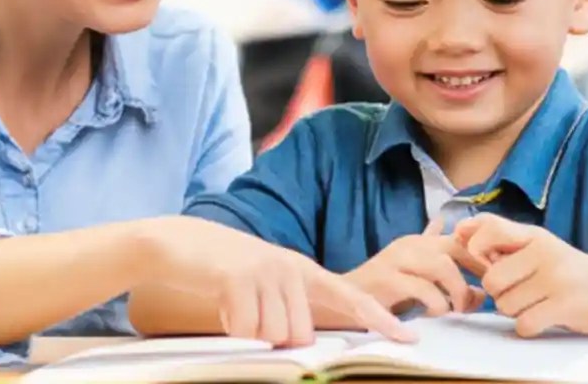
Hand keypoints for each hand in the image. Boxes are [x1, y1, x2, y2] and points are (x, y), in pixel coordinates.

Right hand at [144, 217, 414, 345]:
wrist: (179, 244)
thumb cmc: (223, 272)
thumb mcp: (265, 285)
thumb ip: (290, 307)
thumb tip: (303, 343)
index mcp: (302, 270)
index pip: (349, 297)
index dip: (378, 319)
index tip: (408, 338)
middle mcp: (290, 268)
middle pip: (301, 334)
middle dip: (275, 338)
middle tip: (249, 315)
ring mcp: (266, 270)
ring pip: (274, 335)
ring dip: (250, 332)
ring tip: (234, 305)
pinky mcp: (239, 278)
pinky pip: (246, 330)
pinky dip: (231, 327)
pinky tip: (221, 303)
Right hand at [345, 219, 484, 318]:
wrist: (346, 298)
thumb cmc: (385, 290)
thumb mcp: (417, 278)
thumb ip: (447, 282)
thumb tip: (480, 291)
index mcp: (419, 242)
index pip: (460, 240)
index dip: (481, 258)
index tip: (492, 278)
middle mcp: (409, 245)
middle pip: (455, 247)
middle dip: (474, 271)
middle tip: (479, 297)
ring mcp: (397, 260)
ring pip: (442, 266)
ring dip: (455, 291)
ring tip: (454, 309)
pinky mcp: (387, 279)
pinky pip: (422, 290)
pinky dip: (435, 304)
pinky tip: (432, 313)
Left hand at [454, 214, 587, 337]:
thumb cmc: (566, 269)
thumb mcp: (537, 244)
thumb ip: (502, 239)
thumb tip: (459, 233)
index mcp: (533, 235)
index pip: (488, 227)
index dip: (474, 246)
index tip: (483, 260)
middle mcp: (543, 252)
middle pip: (491, 280)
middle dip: (498, 293)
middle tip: (517, 291)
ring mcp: (555, 279)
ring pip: (505, 305)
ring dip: (514, 311)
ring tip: (535, 303)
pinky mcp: (564, 306)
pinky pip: (524, 324)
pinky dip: (528, 326)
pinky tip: (543, 317)